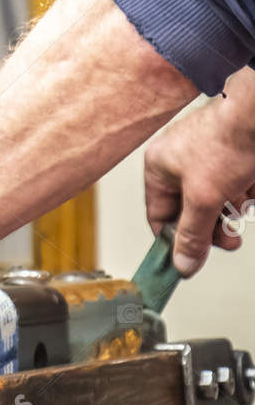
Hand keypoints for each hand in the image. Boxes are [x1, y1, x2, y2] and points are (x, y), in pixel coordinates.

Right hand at [143, 71, 254, 274]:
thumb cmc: (229, 141)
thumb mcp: (205, 200)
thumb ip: (193, 236)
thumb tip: (183, 264)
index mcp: (158, 166)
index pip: (159, 214)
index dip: (174, 239)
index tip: (189, 258)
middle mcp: (179, 159)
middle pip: (191, 209)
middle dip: (213, 226)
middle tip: (229, 240)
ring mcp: (208, 153)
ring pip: (217, 197)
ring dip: (234, 207)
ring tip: (246, 207)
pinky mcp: (233, 151)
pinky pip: (235, 182)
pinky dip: (247, 190)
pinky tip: (254, 188)